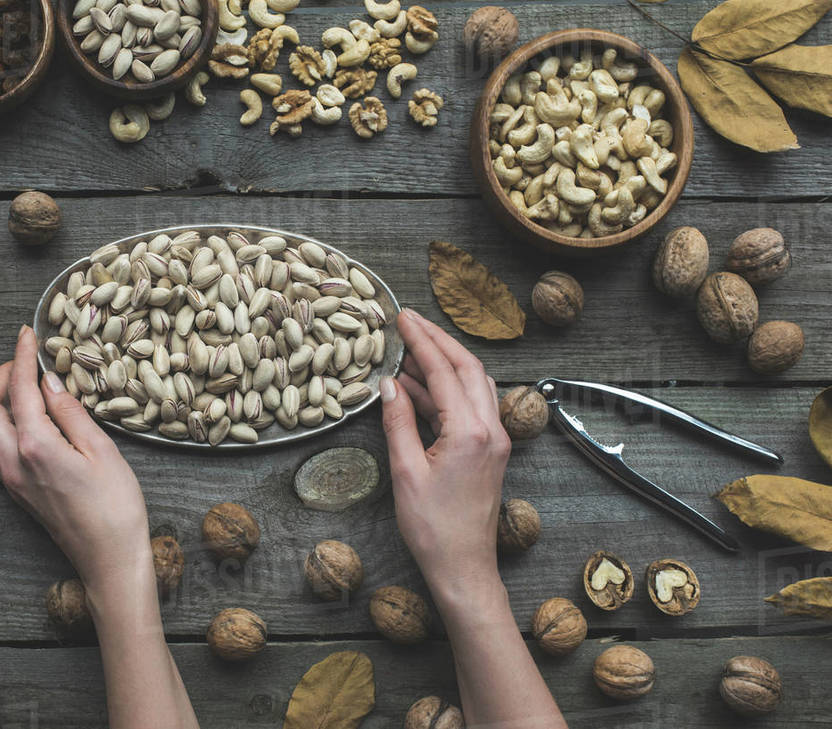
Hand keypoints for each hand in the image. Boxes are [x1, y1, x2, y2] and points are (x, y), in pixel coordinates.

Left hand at [0, 326, 153, 598]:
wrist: (108, 560)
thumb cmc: (116, 508)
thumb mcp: (102, 451)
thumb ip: (71, 412)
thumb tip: (51, 381)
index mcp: (35, 446)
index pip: (18, 389)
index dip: (21, 356)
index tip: (28, 333)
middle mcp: (12, 462)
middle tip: (25, 360)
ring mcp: (10, 480)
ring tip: (24, 387)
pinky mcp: (16, 492)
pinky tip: (25, 419)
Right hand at [379, 309, 510, 608]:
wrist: (463, 567)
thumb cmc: (433, 528)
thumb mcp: (406, 472)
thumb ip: (398, 422)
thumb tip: (388, 384)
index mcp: (470, 432)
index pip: (444, 371)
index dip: (421, 341)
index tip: (402, 317)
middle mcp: (491, 430)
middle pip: (468, 367)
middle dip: (438, 340)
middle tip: (411, 321)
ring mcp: (495, 440)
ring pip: (474, 384)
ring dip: (446, 362)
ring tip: (411, 349)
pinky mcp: (491, 451)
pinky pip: (472, 406)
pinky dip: (448, 389)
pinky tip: (420, 388)